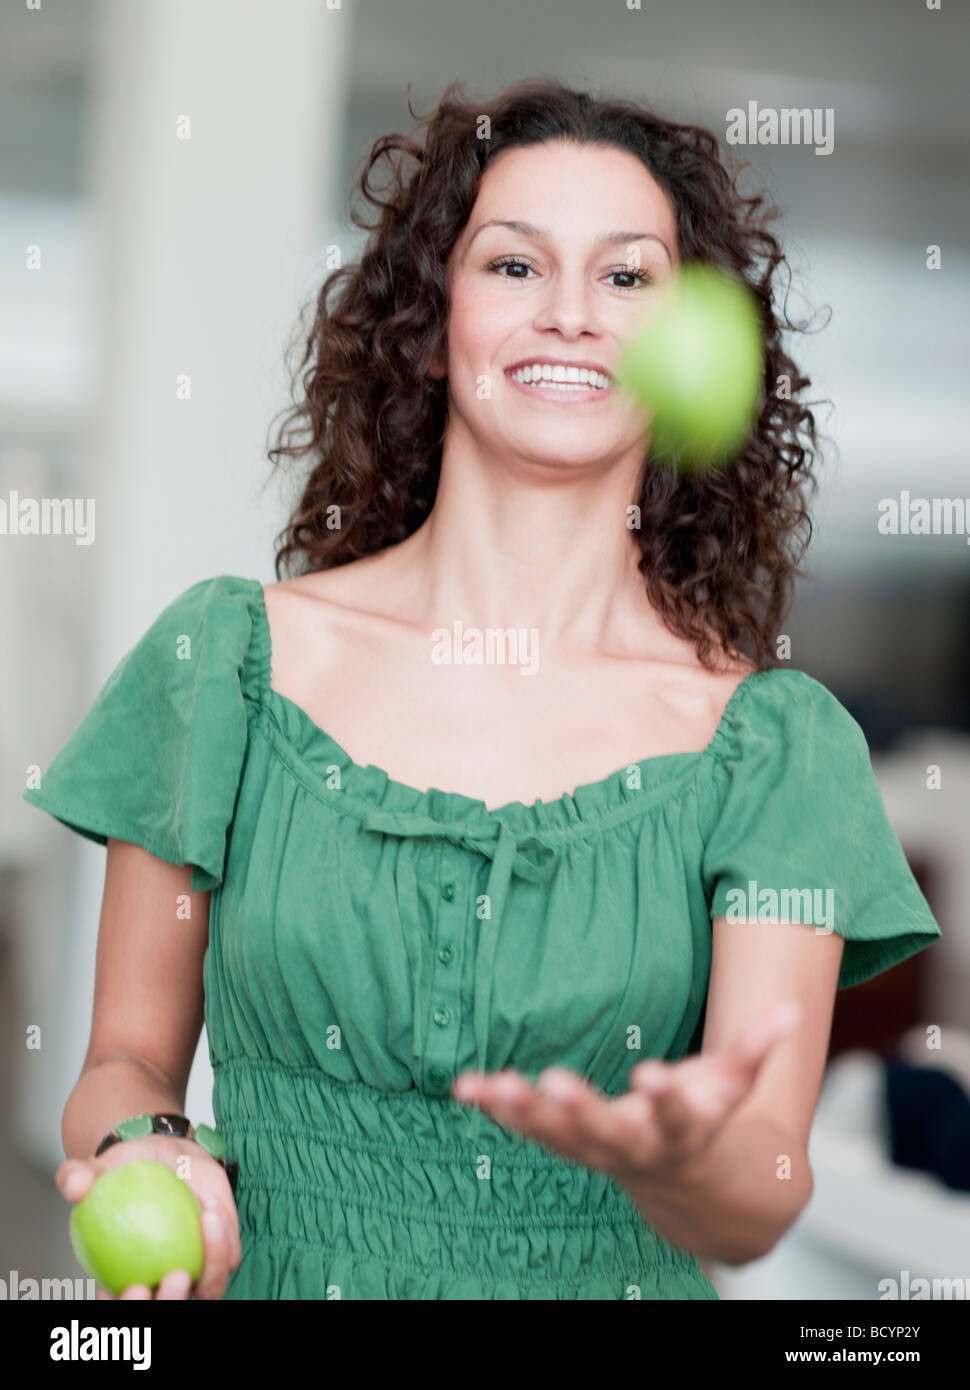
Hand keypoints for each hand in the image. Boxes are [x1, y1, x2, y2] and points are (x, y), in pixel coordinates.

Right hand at [56, 1133, 241, 1299]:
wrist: (168, 1156)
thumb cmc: (130, 1172)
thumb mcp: (98, 1170)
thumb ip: (78, 1177)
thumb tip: (74, 1187)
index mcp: (123, 1278)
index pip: (120, 1305)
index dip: (126, 1308)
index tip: (134, 1287)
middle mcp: (160, 1282)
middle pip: (168, 1308)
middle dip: (172, 1303)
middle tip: (175, 1276)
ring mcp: (195, 1271)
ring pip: (209, 1289)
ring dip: (213, 1264)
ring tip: (207, 1220)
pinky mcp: (222, 1251)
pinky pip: (229, 1254)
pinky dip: (224, 1232)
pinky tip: (209, 1202)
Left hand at [451, 1002, 800, 1183]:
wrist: (688, 1184)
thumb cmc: (706, 1119)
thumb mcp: (733, 1088)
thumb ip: (757, 1049)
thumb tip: (791, 1012)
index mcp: (681, 1129)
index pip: (677, 1113)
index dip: (667, 1095)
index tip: (654, 1073)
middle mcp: (636, 1147)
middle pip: (607, 1134)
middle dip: (581, 1110)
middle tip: (553, 1083)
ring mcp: (596, 1150)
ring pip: (557, 1138)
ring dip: (523, 1112)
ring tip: (491, 1087)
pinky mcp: (565, 1143)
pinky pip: (527, 1130)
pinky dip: (497, 1111)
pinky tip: (466, 1087)